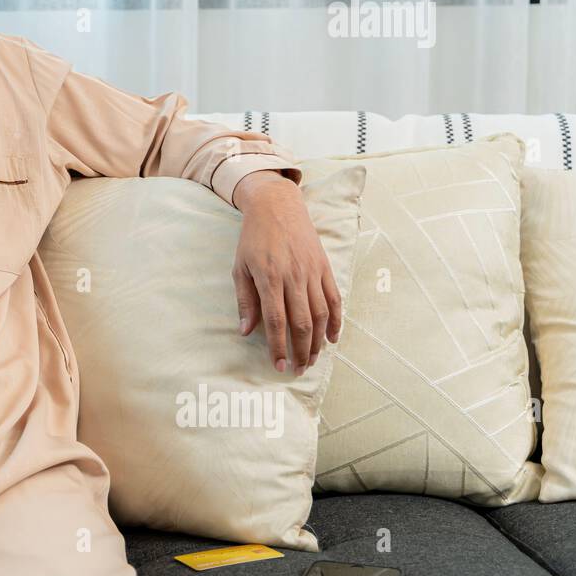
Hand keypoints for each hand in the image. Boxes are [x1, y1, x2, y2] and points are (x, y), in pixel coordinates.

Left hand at [231, 171, 341, 375]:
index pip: (276, 321)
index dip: (278, 347)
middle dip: (300, 351)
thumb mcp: (240, 267)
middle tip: (297, 369)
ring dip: (317, 341)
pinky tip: (332, 338)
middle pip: (302, 323)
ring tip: (312, 359)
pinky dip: (336, 321)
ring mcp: (313, 272)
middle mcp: (294, 277)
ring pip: (321, 315)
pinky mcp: (325, 267)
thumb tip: (246, 332)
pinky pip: (334, 298)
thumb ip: (245, 301)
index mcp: (269, 278)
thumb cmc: (253, 238)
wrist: (277, 206)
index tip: (277, 366)